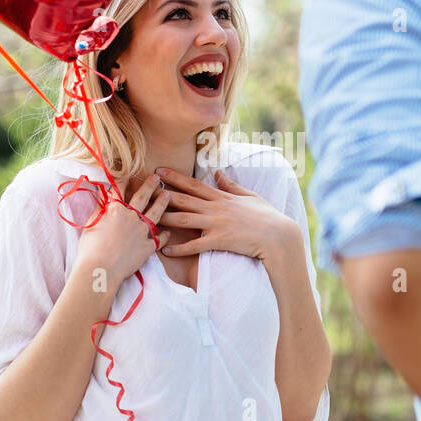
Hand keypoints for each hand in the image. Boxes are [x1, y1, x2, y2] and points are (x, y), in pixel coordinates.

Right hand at [73, 173, 170, 288]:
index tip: (128, 174)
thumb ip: (99, 209)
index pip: (119, 190)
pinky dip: (164, 236)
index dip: (123, 181)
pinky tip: (168, 233)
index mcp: (115, 210)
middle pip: (142, 197)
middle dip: (149, 185)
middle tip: (155, 177)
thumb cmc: (89, 249)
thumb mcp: (91, 224)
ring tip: (168, 195)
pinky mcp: (148, 247)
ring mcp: (141, 232)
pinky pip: (159, 239)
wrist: (100, 270)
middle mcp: (131, 217)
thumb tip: (101, 195)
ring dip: (162, 203)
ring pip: (155, 214)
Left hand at [154, 166, 295, 260]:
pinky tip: (165, 249)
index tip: (158, 171)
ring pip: (183, 220)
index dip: (174, 178)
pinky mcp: (219, 240)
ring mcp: (216, 224)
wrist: (278, 235)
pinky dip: (179, 248)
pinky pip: (194, 245)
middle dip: (161, 194)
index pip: (193, 185)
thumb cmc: (267, 216)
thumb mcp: (250, 196)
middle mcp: (215, 208)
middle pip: (182, 200)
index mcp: (221, 197)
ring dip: (163, 218)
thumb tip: (218, 173)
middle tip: (143, 190)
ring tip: (145, 218)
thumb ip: (231, 185)